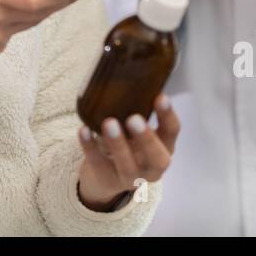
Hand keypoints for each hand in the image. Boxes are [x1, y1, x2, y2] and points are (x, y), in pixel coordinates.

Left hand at [76, 94, 179, 210]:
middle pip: (156, 158)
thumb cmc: (129, 146)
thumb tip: (127, 76)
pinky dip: (90, 146)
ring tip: (109, 123)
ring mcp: (130, 178)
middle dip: (146, 138)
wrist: (107, 179)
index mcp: (164, 148)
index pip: (171, 132)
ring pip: (127, 165)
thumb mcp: (139, 134)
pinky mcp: (106, 179)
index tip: (160, 97)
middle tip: (134, 119)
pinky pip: (98, 163)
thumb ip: (139, 113)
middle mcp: (152, 167)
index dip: (168, 116)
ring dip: (118, 144)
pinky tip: (84, 130)